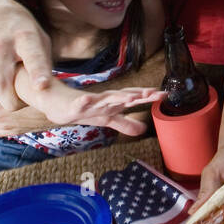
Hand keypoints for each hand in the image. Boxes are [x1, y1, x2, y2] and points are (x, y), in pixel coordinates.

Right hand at [0, 0, 52, 114]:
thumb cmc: (19, 27)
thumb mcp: (39, 36)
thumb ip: (44, 62)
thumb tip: (47, 89)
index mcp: (24, 36)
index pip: (32, 56)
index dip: (37, 72)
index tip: (41, 85)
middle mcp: (0, 47)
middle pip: (3, 87)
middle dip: (16, 102)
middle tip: (25, 97)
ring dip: (4, 102)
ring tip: (13, 93)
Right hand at [32, 80, 165, 134]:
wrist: (59, 105)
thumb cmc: (86, 110)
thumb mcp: (108, 119)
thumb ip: (125, 124)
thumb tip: (143, 130)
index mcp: (113, 103)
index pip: (133, 99)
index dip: (148, 97)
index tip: (164, 95)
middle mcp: (105, 100)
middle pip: (124, 96)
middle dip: (138, 94)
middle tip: (153, 93)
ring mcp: (90, 101)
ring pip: (105, 99)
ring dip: (118, 97)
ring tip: (131, 97)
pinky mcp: (75, 104)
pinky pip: (80, 103)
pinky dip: (84, 101)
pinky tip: (87, 98)